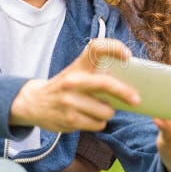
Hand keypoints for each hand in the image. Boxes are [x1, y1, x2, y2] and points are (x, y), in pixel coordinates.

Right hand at [9, 39, 139, 132]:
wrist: (33, 103)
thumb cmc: (65, 87)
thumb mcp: (76, 73)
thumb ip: (97, 74)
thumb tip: (129, 85)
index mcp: (78, 66)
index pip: (96, 47)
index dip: (114, 48)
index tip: (128, 56)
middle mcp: (73, 81)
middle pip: (106, 84)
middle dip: (125, 93)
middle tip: (137, 100)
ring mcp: (70, 101)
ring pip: (106, 111)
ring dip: (107, 112)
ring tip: (97, 109)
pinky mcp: (69, 119)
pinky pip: (98, 124)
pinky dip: (98, 123)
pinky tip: (88, 117)